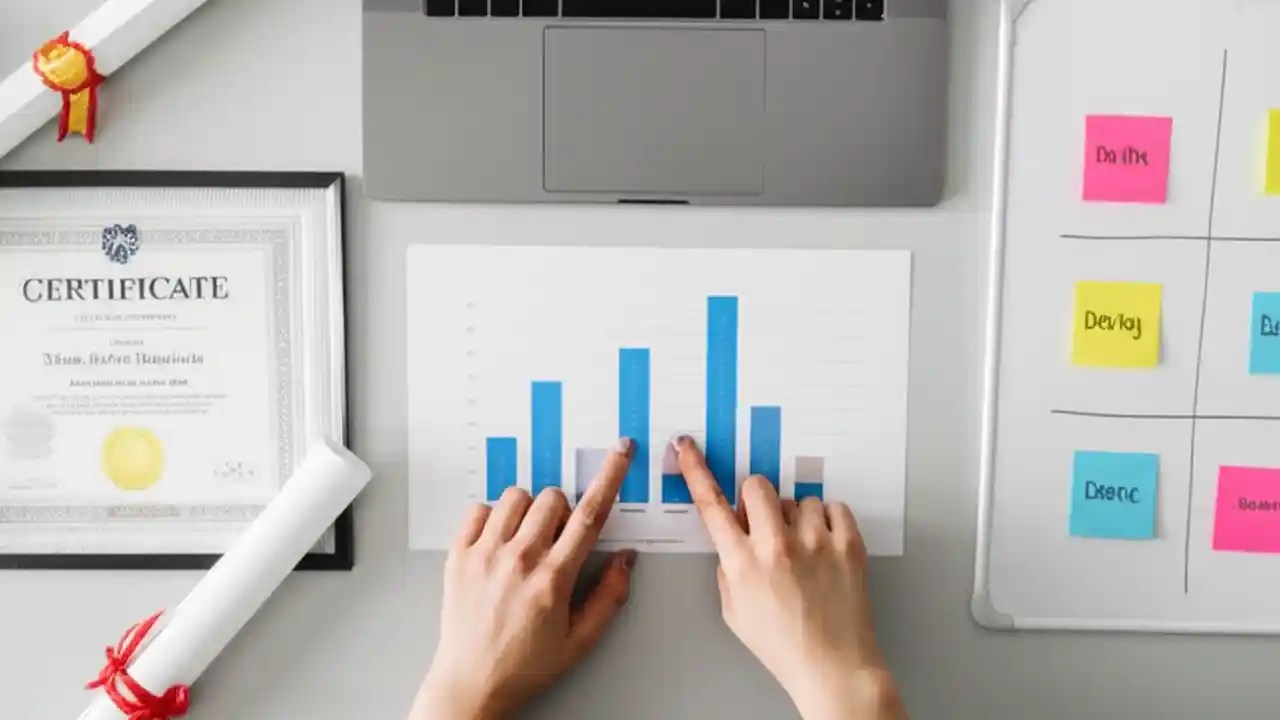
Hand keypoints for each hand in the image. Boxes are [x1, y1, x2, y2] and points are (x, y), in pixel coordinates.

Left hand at [410, 438, 637, 719]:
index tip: (620, 452)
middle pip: (553, 498)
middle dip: (563, 511)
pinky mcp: (458, 555)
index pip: (590, 514)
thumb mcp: (580, 640)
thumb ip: (609, 595)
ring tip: (526, 539)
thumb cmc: (524, 665)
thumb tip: (626, 558)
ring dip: (529, 509)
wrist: (470, 684)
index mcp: (553, 579)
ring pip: (517, 496)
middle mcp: (518, 560)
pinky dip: (493, 517)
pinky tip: (498, 542)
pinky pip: (479, 508)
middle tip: (557, 540)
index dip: (610, 476)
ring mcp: (484, 555)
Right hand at [674, 436, 905, 719]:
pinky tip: (825, 546)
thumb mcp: (735, 613)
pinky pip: (834, 507)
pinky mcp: (848, 544)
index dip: (695, 470)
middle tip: (764, 520)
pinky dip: (829, 522)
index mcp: (742, 563)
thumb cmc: (784, 646)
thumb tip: (732, 543)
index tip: (687, 447)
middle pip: (757, 486)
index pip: (711, 504)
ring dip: (797, 517)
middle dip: (755, 498)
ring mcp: (816, 542)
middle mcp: (777, 546)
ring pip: (799, 498)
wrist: (834, 667)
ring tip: (804, 549)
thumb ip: (727, 571)